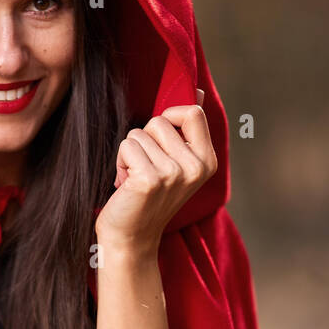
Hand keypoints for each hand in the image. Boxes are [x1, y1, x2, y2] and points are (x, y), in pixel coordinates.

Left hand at [95, 88, 216, 255]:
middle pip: (160, 120)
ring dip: (130, 153)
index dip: (169, 118)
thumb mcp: (174, 162)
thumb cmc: (147, 197)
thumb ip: (186, 128)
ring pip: (140, 132)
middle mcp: (196, 167)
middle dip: (145, 139)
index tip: (160, 142)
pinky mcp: (150, 180)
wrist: (131, 239)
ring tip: (135, 178)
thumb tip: (196, 89)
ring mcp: (175, 174)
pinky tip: (126, 184)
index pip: (192, 112)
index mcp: (207, 161)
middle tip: (145, 168)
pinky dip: (120, 161)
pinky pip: (127, 146)